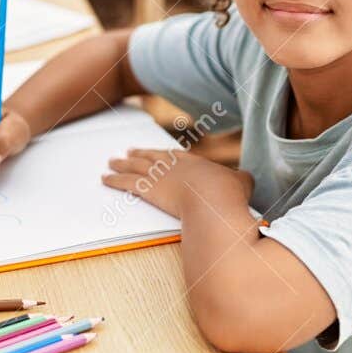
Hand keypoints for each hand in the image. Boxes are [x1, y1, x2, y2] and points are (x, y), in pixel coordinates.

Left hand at [102, 146, 253, 218]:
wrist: (213, 200)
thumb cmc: (228, 194)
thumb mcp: (242, 183)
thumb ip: (241, 179)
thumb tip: (246, 179)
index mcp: (195, 163)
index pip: (175, 156)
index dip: (164, 154)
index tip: (156, 152)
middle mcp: (174, 166)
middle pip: (152, 158)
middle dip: (139, 155)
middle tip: (128, 153)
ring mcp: (160, 176)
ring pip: (135, 167)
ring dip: (122, 164)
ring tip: (111, 161)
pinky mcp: (148, 189)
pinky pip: (125, 183)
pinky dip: (113, 180)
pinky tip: (104, 178)